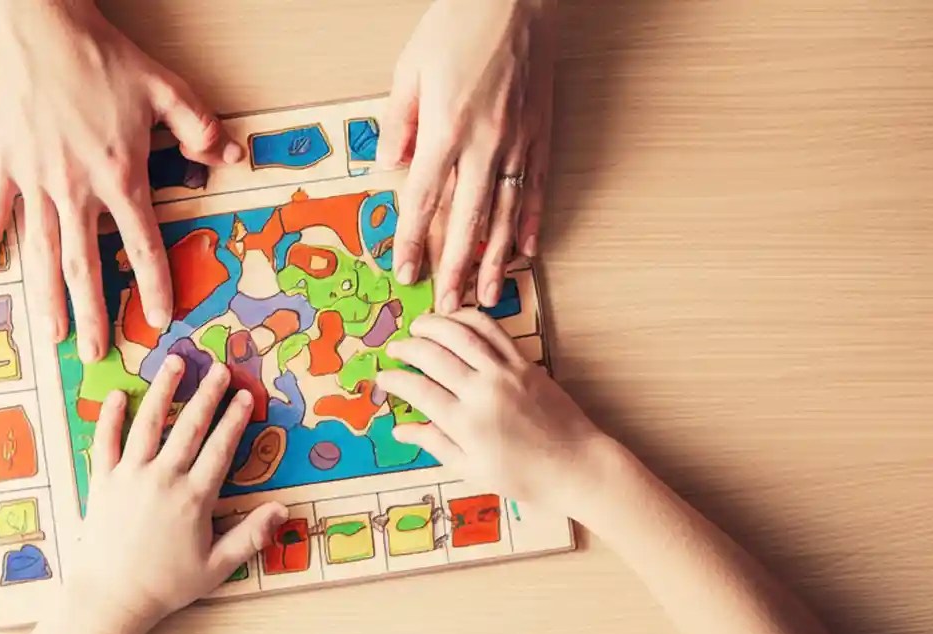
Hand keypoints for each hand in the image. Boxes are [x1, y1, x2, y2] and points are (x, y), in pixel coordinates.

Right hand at [0, 1, 244, 361]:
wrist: (44, 29)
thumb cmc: (104, 60)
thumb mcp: (167, 90)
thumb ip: (200, 129)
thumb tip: (232, 157)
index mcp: (119, 177)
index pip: (142, 245)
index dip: (153, 285)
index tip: (158, 320)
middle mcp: (75, 189)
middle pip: (85, 265)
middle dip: (92, 313)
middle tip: (93, 353)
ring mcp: (35, 180)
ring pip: (40, 251)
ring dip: (46, 297)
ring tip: (49, 334)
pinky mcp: (4, 163)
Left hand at [68, 355, 286, 623]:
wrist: (111, 598)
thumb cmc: (166, 586)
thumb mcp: (216, 566)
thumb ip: (250, 536)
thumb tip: (282, 510)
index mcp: (194, 498)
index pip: (220, 448)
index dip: (235, 419)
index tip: (245, 395)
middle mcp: (164, 478)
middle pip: (190, 426)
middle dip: (207, 394)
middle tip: (219, 369)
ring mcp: (130, 476)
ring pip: (149, 423)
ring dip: (164, 391)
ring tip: (175, 364)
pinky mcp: (103, 481)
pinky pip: (105, 441)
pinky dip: (111, 416)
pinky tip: (118, 395)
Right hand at [377, 310, 611, 514]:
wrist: (575, 465)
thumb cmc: (523, 477)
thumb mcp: (471, 469)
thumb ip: (435, 443)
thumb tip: (399, 429)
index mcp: (465, 423)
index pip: (417, 389)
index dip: (394, 379)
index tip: (382, 377)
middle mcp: (482, 391)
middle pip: (433, 355)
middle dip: (407, 348)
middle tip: (394, 349)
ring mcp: (505, 372)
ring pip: (460, 333)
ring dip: (433, 324)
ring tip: (417, 326)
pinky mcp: (524, 362)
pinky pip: (492, 331)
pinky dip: (468, 318)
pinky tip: (453, 319)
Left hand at [379, 0, 556, 312]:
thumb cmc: (457, 24)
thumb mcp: (408, 69)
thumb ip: (398, 122)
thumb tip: (390, 164)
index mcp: (444, 128)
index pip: (422, 200)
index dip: (412, 242)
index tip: (404, 272)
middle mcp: (484, 142)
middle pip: (467, 221)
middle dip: (454, 268)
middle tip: (447, 306)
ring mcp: (519, 141)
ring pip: (507, 214)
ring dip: (495, 260)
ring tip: (487, 296)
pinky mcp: (542, 132)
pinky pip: (538, 188)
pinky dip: (533, 223)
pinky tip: (527, 252)